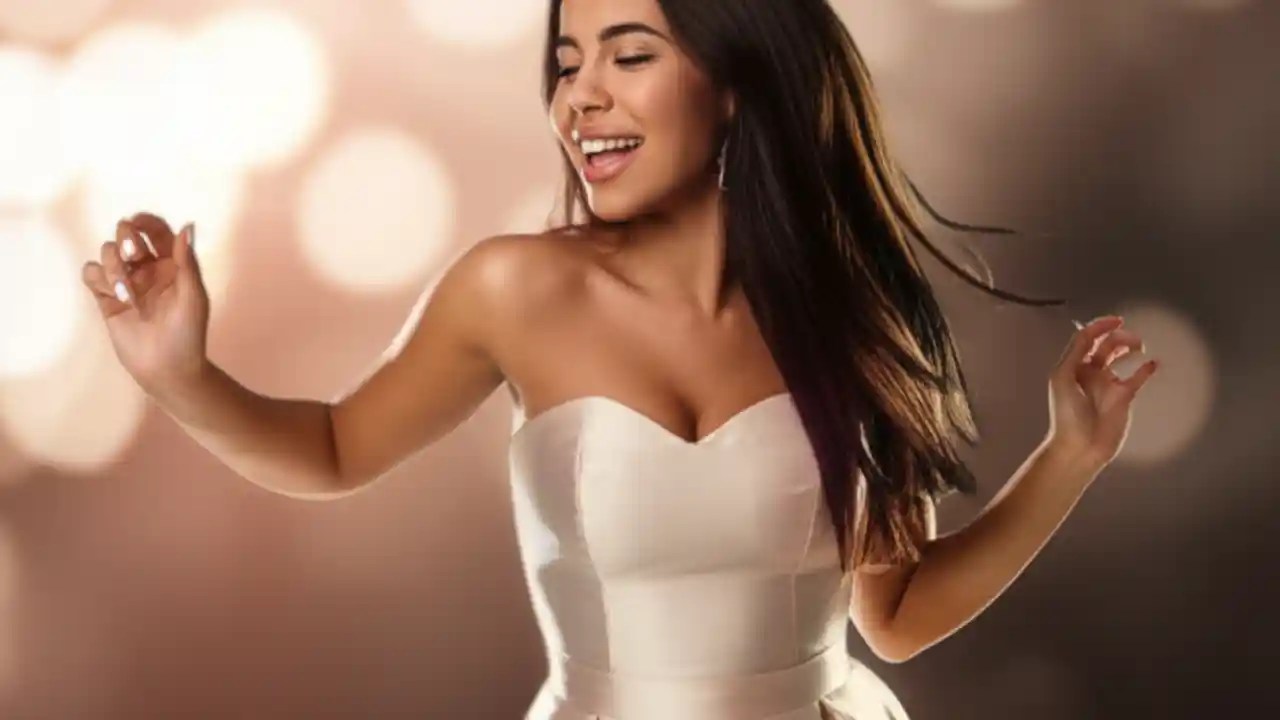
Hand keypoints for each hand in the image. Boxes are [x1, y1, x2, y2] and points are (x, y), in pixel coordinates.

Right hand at [80, 212, 210, 396]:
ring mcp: (126, 282)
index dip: (145, 221)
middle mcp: (148, 269)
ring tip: (128, 294)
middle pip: (126, 234)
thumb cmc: (187, 332)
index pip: (156, 231)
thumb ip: (187, 260)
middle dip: (125, 238)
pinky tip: (114, 297)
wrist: (166, 367)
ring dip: (114, 266)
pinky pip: (92, 273)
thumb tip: (187, 225)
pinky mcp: (106, 297)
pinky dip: (98, 278)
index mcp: (172, 264)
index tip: (137, 222)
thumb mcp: (193, 295)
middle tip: (133, 254)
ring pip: (107, 252)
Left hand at [1046, 315, 1160, 469]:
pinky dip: (1145, 369)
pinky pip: (1136, 378)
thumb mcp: (1063, 378)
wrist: (1080, 446)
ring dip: (1130, 347)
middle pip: (1106, 345)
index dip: (1101, 326)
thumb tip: (1088, 331)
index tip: (1118, 320)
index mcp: (1073, 365)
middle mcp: (1090, 372)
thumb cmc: (1066, 414)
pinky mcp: (1123, 397)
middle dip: (1119, 337)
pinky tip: (1152, 364)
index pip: (1087, 338)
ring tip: (1140, 346)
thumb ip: (1075, 353)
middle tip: (1133, 339)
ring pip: (1120, 358)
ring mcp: (1107, 384)